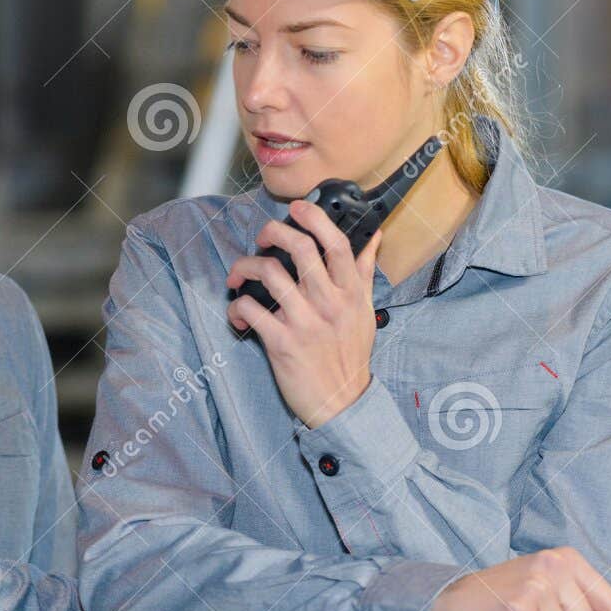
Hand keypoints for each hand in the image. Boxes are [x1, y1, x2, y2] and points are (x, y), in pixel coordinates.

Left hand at [226, 200, 380, 428]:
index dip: (314, 218)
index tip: (297, 208)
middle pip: (299, 249)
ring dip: (245, 267)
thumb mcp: (365, 311)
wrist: (342, 403)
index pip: (336, 243)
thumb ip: (364, 272)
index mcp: (350, 292)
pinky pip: (251, 311)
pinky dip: (236, 305)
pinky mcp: (282, 343)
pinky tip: (238, 310)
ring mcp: (305, 322)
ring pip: (269, 275)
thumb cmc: (350, 354)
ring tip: (239, 275)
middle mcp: (329, 303)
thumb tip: (373, 237)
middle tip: (261, 238)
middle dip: (271, 233)